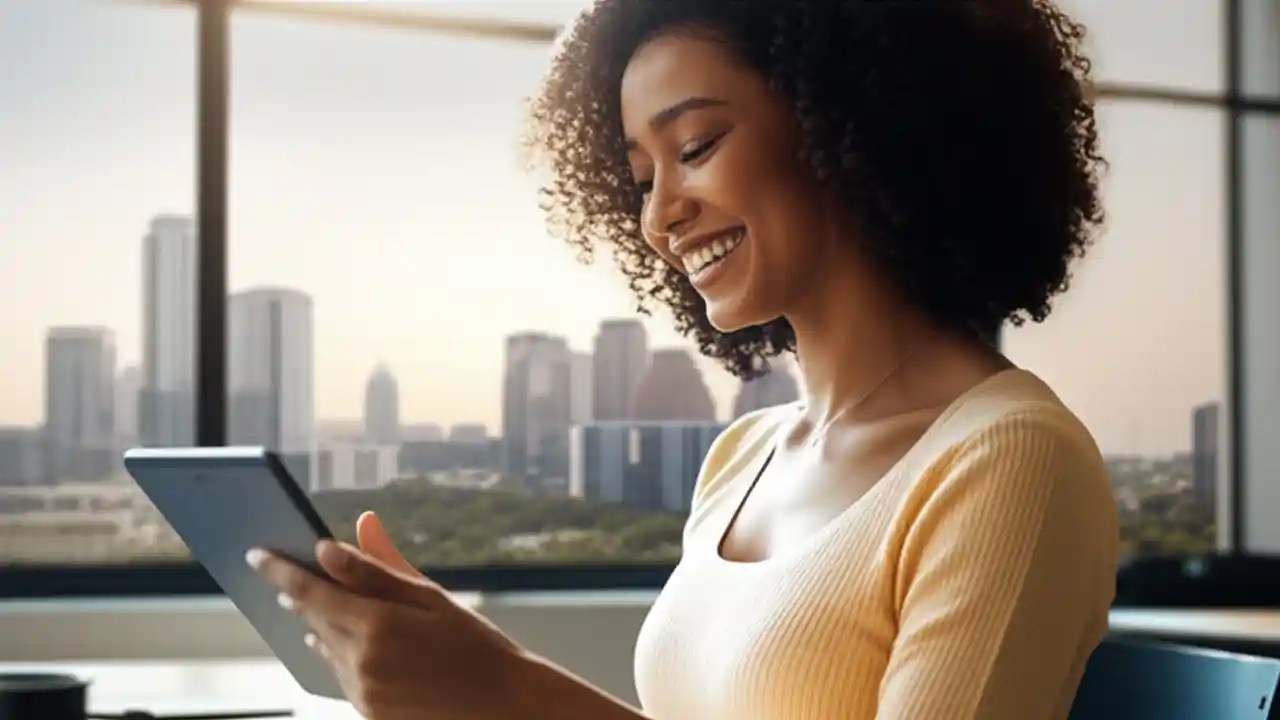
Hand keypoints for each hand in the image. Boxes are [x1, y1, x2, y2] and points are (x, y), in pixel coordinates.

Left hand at [248, 526, 527, 719]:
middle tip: (285, 574)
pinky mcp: (369, 713)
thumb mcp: (432, 598)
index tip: (256, 554)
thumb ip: (378, 570)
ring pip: (325, 648)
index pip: (310, 591)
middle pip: (314, 620)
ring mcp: (363, 693)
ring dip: (321, 625)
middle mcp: (362, 662)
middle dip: (301, 595)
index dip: (279, 570)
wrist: (503, 705)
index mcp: (378, 626)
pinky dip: (339, 654)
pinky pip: (341, 675)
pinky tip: (350, 643)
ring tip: (316, 605)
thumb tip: (332, 544)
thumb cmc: (476, 645)